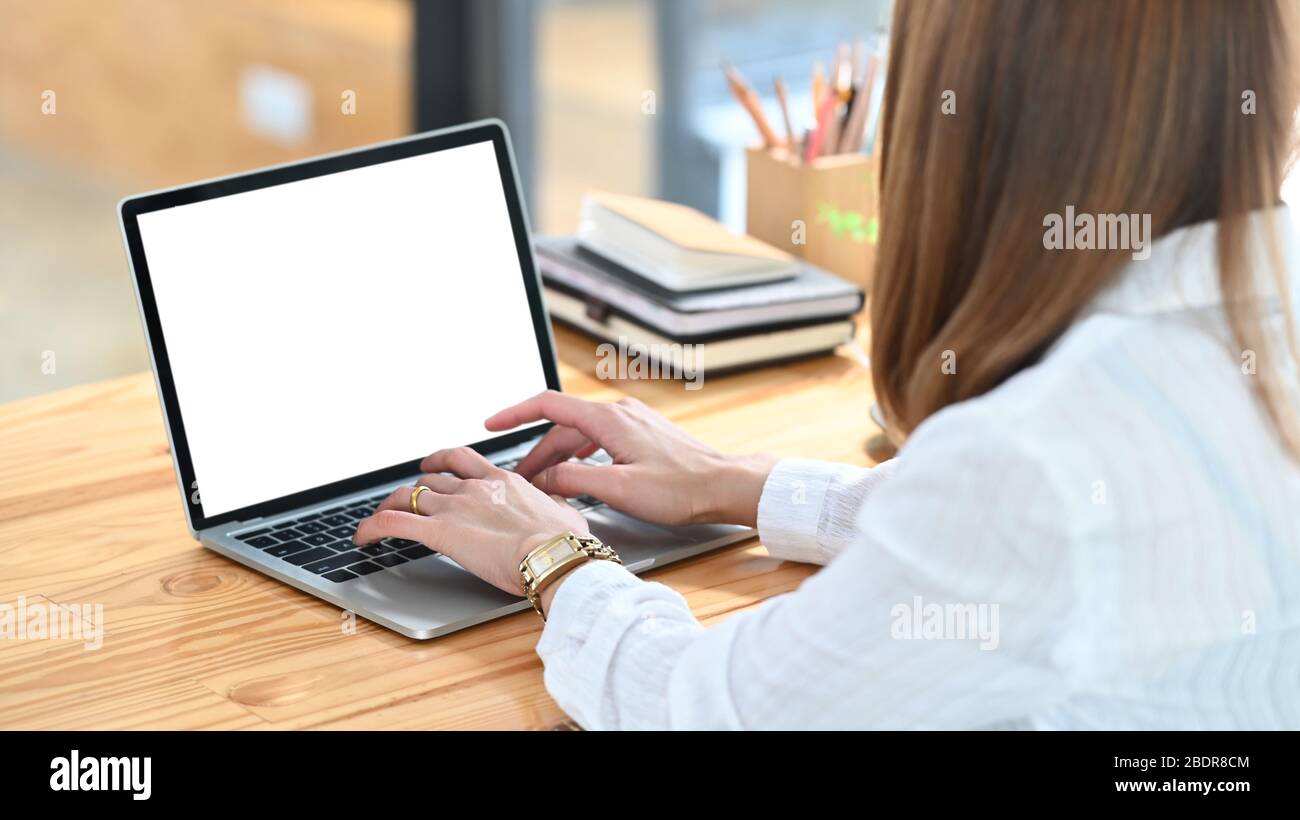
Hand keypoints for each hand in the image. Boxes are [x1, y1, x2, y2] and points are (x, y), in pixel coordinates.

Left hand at [354, 447, 587, 594]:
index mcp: (503, 480)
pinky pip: (393, 523)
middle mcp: (474, 488)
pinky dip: (372, 527)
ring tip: (380, 513)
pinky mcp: (439, 532)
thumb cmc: (564, 540)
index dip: (442, 461)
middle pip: (432, 477)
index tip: (435, 466)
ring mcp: (454, 507)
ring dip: (390, 503)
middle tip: (406, 493)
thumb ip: (554, 504)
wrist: (554, 555)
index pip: (463, 460)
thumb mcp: (564, 514)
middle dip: (416, 485)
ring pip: (408, 495)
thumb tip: (558, 505)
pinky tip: (362, 537)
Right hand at [485, 390, 776, 526]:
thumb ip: (574, 481)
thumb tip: (543, 480)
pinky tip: (578, 475)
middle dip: (537, 453)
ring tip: (543, 483)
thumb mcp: (619, 489)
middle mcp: (620, 413)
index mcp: (609, 419)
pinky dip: (581, 456)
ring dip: (559, 457)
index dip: (515, 413)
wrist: (724, 486)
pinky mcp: (644, 435)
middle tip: (517, 479)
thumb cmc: (681, 489)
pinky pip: (600, 440)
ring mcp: (634, 422)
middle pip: (563, 427)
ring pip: (582, 435)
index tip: (490, 424)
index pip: (549, 405)